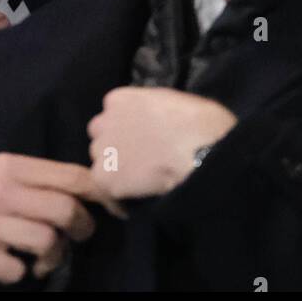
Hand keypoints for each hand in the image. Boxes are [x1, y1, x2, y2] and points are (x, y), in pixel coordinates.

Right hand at [0, 153, 102, 286]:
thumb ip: (29, 178)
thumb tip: (81, 189)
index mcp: (8, 164)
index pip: (70, 175)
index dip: (101, 193)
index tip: (116, 207)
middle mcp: (0, 189)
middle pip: (66, 209)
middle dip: (82, 228)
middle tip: (79, 236)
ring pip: (47, 241)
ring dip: (53, 256)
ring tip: (43, 258)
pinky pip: (17, 270)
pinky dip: (20, 274)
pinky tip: (9, 266)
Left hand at [87, 87, 237, 201]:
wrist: (200, 148)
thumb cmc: (196, 121)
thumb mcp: (168, 100)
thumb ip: (147, 110)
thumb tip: (151, 122)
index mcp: (118, 99)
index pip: (111, 117)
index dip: (126, 130)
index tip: (141, 141)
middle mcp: (103, 122)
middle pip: (101, 140)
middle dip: (116, 149)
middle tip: (140, 162)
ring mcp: (102, 151)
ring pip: (102, 164)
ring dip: (117, 173)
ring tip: (141, 183)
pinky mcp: (105, 179)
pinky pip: (106, 192)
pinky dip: (120, 200)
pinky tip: (138, 201)